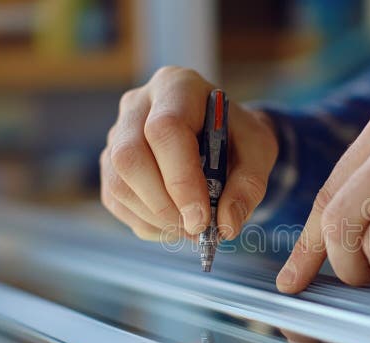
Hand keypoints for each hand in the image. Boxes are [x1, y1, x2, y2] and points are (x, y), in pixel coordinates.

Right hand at [100, 67, 277, 240]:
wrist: (222, 135)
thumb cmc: (238, 137)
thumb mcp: (259, 151)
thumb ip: (249, 185)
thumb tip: (227, 223)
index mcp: (178, 87)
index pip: (165, 130)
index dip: (181, 179)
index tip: (202, 217)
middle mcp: (138, 104)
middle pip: (130, 157)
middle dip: (164, 205)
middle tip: (197, 227)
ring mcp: (117, 133)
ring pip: (118, 184)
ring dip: (156, 218)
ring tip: (191, 227)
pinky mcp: (110, 163)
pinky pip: (116, 200)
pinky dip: (147, 223)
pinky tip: (175, 224)